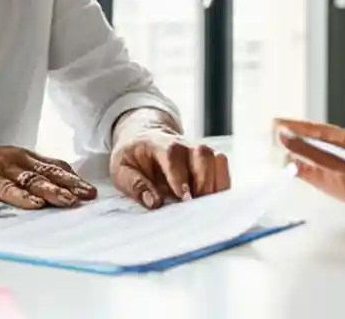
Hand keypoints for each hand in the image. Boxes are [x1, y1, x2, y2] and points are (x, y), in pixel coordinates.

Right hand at [0, 145, 97, 208]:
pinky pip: (8, 189)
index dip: (74, 177)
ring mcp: (4, 169)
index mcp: (25, 157)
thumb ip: (30, 173)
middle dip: (72, 184)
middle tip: (89, 195)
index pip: (56, 166)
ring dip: (53, 191)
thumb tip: (54, 187)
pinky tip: (35, 204)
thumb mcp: (10, 164)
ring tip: (69, 201)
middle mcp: (19, 160)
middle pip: (50, 172)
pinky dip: (22, 197)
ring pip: (33, 180)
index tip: (90, 190)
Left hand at [110, 119, 230, 209]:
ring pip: (217, 160)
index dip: (180, 176)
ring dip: (215, 185)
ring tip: (205, 207)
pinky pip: (223, 168)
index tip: (183, 197)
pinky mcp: (208, 160)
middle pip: (202, 155)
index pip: (173, 154)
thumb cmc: (133, 155)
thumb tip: (154, 202)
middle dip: (203, 183)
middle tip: (195, 207)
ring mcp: (198, 151)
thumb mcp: (121, 170)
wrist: (144, 136)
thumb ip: (136, 185)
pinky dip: (222, 185)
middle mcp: (184, 144)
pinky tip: (212, 202)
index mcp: (158, 143)